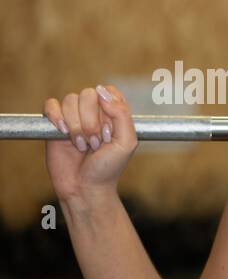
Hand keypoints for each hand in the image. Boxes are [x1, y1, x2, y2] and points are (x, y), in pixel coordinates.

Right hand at [42, 84, 137, 201]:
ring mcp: (73, 116)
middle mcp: (93, 112)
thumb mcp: (126, 143)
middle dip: (91, 121)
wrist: (85, 187)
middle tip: (95, 143)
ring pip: (70, 100)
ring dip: (76, 126)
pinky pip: (50, 105)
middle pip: (88, 95)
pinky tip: (62, 133)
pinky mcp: (54, 123)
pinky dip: (56, 117)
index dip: (107, 106)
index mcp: (113, 114)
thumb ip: (122, 115)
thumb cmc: (108, 167)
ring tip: (82, 145)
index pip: (109, 91)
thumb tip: (102, 91)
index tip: (108, 129)